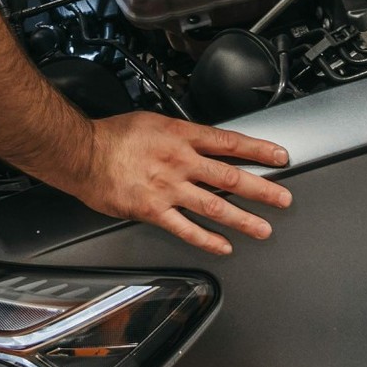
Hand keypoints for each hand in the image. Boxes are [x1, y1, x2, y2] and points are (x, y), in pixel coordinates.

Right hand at [70, 112, 291, 253]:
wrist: (83, 153)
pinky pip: (187, 228)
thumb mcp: (151, 120)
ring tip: (263, 228)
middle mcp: (180, 161)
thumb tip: (199, 140)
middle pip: (230, 176)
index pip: (229, 142)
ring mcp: (169, 188)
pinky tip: (223, 246)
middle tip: (283, 198)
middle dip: (262, 188)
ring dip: (243, 219)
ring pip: (215, 206)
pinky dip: (208, 239)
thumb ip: (178, 133)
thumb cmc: (111, 135)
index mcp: (180, 135)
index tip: (279, 155)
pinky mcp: (154, 210)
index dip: (258, 149)